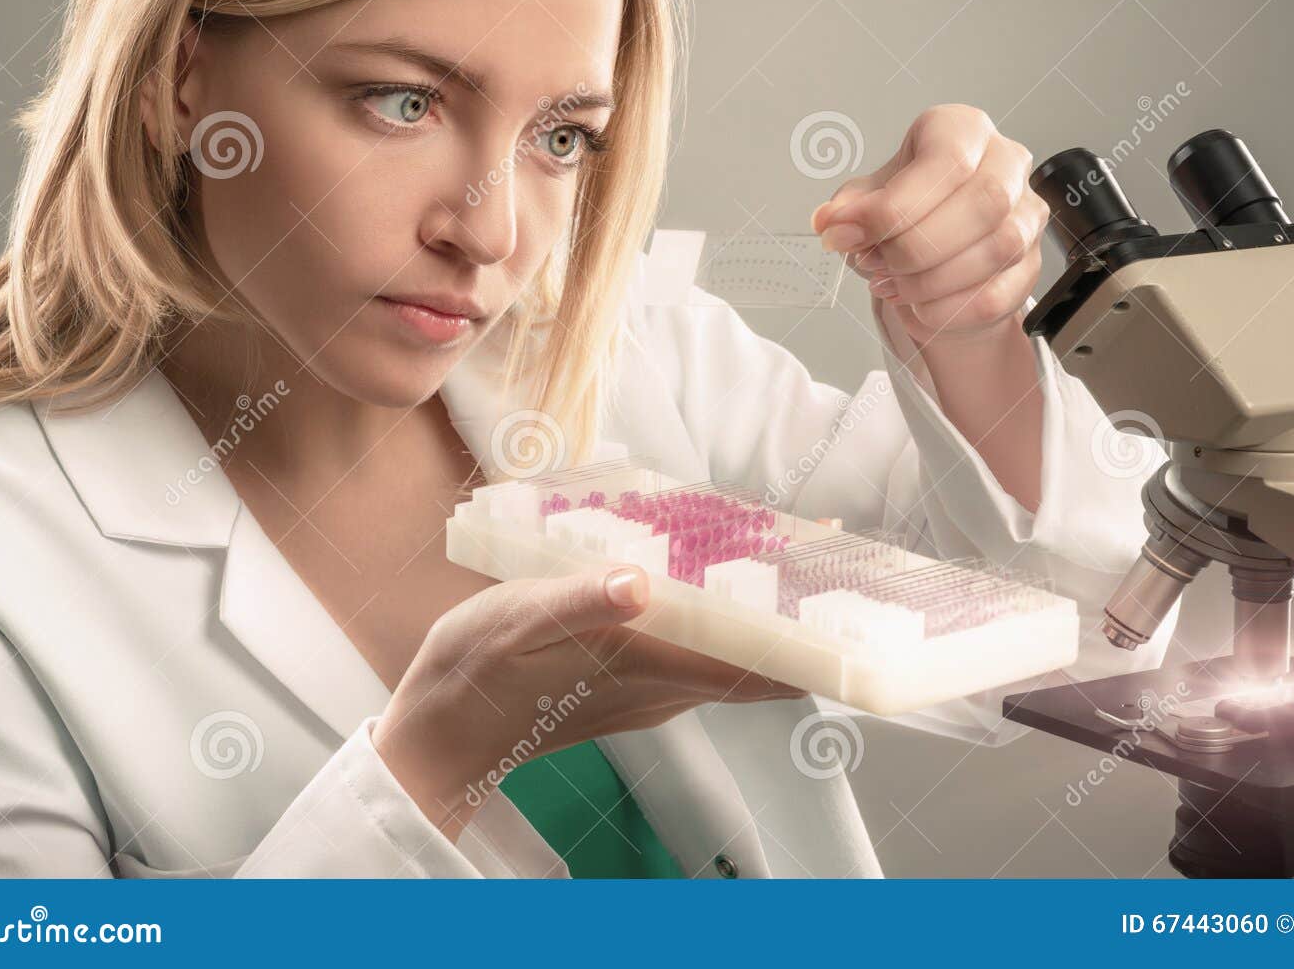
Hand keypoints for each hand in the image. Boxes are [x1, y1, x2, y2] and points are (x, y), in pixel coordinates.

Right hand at [371, 566, 805, 841]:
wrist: (443, 733)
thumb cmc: (475, 671)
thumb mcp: (516, 618)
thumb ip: (580, 600)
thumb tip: (638, 584)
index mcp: (645, 664)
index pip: (754, 663)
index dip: (809, 640)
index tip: (849, 604)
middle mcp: (663, 687)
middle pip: (760, 663)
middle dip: (803, 621)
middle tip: (832, 559)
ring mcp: (653, 693)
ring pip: (737, 664)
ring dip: (772, 625)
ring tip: (794, 566)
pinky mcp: (637, 689)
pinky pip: (707, 662)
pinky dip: (734, 632)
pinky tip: (728, 596)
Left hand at [810, 104, 1047, 346]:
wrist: (936, 244)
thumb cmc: (908, 206)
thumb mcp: (868, 195)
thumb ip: (849, 208)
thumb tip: (833, 223)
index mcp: (963, 130)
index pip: (945, 162)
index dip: (894, 206)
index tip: (848, 234)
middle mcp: (1006, 163)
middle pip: (982, 203)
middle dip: (917, 246)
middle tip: (875, 264)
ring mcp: (1027, 213)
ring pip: (997, 250)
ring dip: (932, 281)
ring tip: (891, 285)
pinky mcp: (1032, 263)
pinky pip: (999, 294)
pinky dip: (949, 310)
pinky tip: (918, 307)